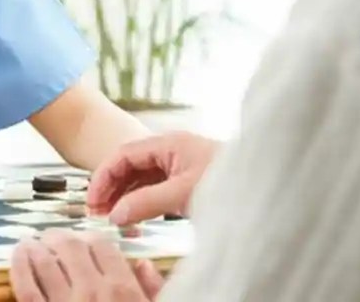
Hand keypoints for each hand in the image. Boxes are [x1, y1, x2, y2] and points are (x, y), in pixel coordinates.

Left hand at [10, 229, 164, 300]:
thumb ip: (153, 292)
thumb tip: (143, 265)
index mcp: (123, 291)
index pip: (103, 246)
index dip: (92, 238)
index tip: (85, 241)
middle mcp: (92, 292)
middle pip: (71, 246)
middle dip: (61, 237)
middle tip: (53, 237)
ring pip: (44, 260)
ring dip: (37, 246)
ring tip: (33, 242)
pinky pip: (25, 286)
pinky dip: (19, 265)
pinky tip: (19, 254)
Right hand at [87, 131, 218, 224]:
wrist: (266, 185)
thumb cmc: (229, 181)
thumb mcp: (182, 194)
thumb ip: (146, 203)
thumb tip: (115, 214)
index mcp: (168, 143)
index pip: (123, 155)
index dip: (103, 177)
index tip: (93, 200)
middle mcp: (172, 149)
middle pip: (130, 165)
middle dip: (111, 187)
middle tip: (98, 212)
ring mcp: (181, 164)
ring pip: (142, 176)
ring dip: (125, 195)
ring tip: (113, 217)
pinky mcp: (188, 179)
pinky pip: (156, 186)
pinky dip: (142, 200)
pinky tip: (136, 215)